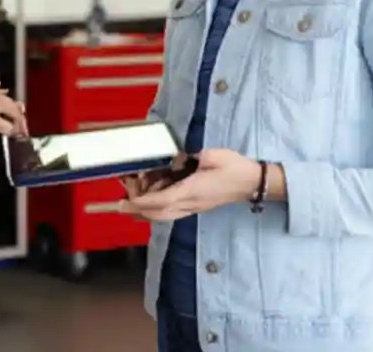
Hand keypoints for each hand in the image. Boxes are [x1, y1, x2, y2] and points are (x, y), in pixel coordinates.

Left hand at [118, 149, 260, 221]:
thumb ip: (191, 157)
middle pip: (158, 214)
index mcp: (194, 190)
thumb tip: (175, 160)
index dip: (141, 203)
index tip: (124, 203)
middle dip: (137, 211)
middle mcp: (191, 203)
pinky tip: (148, 202)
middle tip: (120, 203)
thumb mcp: (211, 156)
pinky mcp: (194, 207)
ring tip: (130, 201)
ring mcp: (193, 207)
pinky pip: (170, 213)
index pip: (162, 200)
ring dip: (144, 212)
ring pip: (163, 216)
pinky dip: (155, 210)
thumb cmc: (233, 167)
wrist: (251, 182)